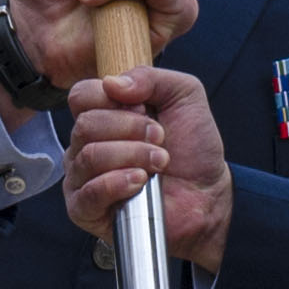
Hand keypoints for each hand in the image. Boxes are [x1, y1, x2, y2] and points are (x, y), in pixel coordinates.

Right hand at [64, 63, 232, 269]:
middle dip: (131, 130)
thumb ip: (151, 77)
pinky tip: (140, 182)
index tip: (145, 111)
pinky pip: (87, 193)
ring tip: (159, 163)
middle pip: (85, 125)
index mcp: (101, 115)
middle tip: (160, 140)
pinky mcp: (85, 210)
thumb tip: (111, 83)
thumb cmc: (192, 148)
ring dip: (133, 156)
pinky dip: (117, 184)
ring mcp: (81, 178)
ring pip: (89, 156)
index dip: (112, 100)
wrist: (207, 192)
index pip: (81, 96)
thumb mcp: (183, 96)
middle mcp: (85, 145)